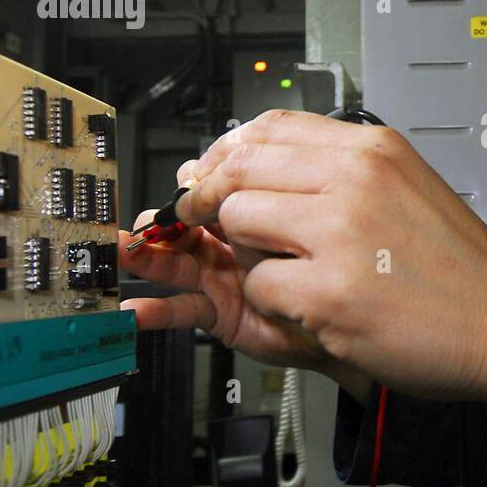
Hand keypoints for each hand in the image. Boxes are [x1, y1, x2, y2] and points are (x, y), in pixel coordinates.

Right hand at [118, 174, 338, 372]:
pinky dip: (158, 310)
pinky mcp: (221, 310)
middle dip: (167, 215)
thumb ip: (287, 194)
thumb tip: (256, 169)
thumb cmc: (348, 267)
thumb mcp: (322, 218)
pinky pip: (183, 309)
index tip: (194, 175)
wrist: (360, 317)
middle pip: (185, 219)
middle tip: (160, 214)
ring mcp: (223, 274)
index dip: (203, 179)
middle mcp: (233, 238)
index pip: (216, 184)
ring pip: (174, 258)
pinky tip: (138, 308)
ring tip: (125, 249)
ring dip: (146, 253)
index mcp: (258, 206)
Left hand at [169, 109, 486, 409]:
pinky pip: (258, 285)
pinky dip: (273, 302)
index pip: (269, 127)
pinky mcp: (328, 292)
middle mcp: (355, 179)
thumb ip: (339, 170)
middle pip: (240, 172)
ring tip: (286, 270)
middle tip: (209, 224)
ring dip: (248, 253)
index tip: (209, 174)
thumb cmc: (460, 267)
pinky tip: (311, 306)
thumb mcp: (408, 186)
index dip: (224, 151)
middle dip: (212, 202)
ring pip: (238, 224)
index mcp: (374, 148)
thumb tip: (254, 165)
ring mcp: (340, 234)